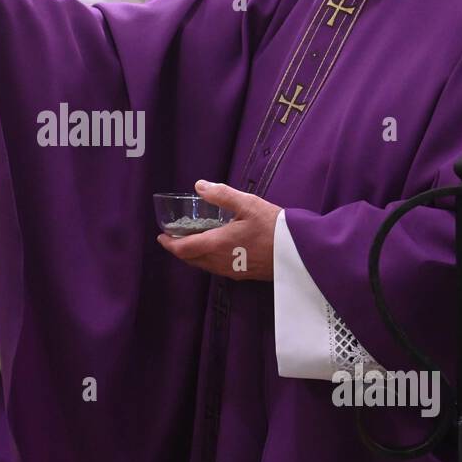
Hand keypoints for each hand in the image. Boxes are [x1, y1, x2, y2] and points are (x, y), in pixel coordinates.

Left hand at [156, 180, 279, 280]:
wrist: (299, 252)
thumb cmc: (274, 226)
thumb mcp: (248, 204)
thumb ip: (222, 195)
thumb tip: (199, 186)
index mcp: (218, 244)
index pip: (184, 249)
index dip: (170, 244)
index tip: (162, 236)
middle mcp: (221, 262)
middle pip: (191, 260)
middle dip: (179, 250)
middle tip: (174, 238)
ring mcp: (231, 271)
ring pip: (203, 266)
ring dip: (193, 256)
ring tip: (191, 242)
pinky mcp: (242, 275)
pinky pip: (216, 269)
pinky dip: (207, 260)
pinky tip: (214, 250)